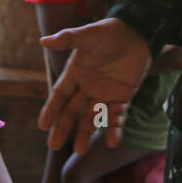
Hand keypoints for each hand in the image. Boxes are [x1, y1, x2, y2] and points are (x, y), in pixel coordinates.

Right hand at [37, 17, 150, 153]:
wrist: (138, 32)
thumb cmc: (110, 31)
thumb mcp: (89, 34)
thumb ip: (68, 39)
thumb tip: (43, 40)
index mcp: (76, 73)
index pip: (60, 95)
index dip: (52, 110)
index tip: (43, 126)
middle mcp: (88, 86)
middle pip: (73, 111)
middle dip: (64, 128)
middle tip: (54, 146)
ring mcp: (105, 93)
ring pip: (92, 117)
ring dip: (86, 133)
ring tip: (79, 151)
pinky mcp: (123, 96)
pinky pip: (117, 116)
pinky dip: (115, 128)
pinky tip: (112, 142)